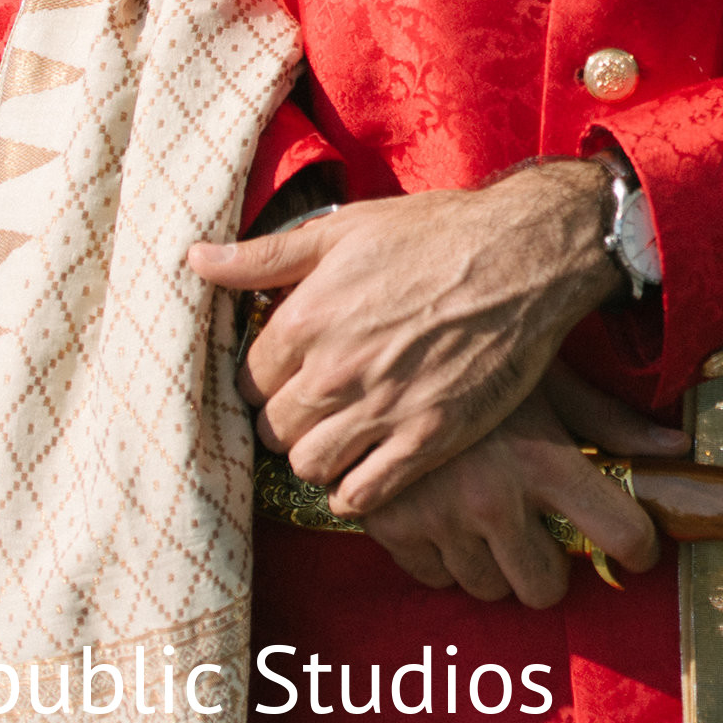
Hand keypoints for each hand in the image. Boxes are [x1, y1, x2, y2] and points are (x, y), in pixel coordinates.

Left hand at [189, 158, 625, 513]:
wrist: (528, 253)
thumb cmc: (437, 233)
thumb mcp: (346, 229)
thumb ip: (264, 255)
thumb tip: (193, 260)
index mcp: (307, 318)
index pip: (248, 379)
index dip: (268, 376)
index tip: (291, 371)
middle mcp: (336, 370)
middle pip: (273, 429)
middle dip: (289, 418)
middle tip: (317, 404)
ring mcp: (384, 408)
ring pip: (309, 465)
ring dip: (318, 454)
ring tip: (341, 432)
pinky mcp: (430, 437)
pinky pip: (362, 493)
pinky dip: (355, 488)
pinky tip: (367, 465)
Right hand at [357, 363, 685, 607]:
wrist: (378, 352)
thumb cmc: (478, 360)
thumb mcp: (551, 382)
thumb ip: (613, 423)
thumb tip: (677, 448)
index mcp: (545, 460)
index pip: (618, 532)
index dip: (639, 550)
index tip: (637, 551)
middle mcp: (494, 498)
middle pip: (543, 588)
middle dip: (549, 571)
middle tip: (544, 540)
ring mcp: (440, 518)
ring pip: (487, 588)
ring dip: (495, 565)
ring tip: (490, 520)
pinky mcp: (392, 527)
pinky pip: (435, 578)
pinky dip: (445, 558)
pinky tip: (446, 517)